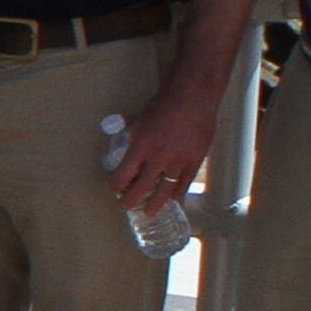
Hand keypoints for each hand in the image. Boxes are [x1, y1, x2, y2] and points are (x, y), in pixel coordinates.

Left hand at [107, 90, 217, 215]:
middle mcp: (158, 159)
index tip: (115, 188)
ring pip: (164, 190)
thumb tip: (125, 142)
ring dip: (155, 203)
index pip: (123, 175)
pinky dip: (178, 193)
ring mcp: (178, 162)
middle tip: (125, 205)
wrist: (193, 99)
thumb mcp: (140, 120)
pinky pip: (185, 183)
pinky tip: (174, 199)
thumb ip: (132, 135)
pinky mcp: (195, 161)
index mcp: (141, 147)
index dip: (117, 185)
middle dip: (131, 199)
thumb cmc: (164, 105)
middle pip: (141, 187)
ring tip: (149, 211)